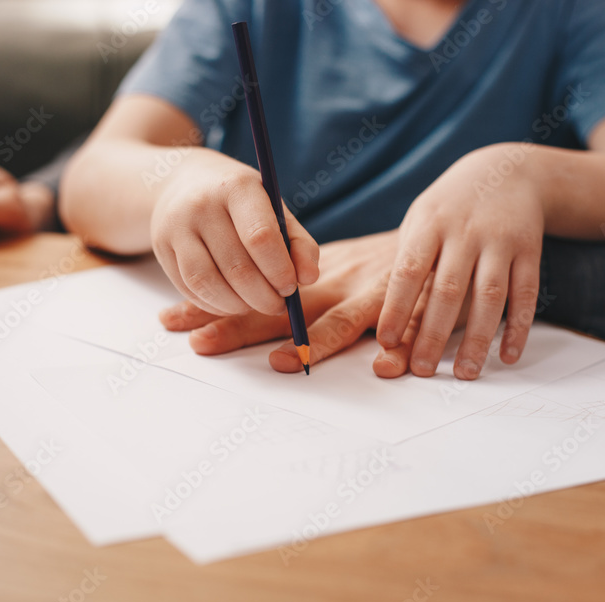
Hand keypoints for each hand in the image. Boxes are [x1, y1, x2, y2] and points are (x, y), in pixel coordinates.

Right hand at [150, 150, 318, 316]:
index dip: (279, 270)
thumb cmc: (238, 200)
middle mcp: (201, 205)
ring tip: (256, 305)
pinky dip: (215, 304)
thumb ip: (298, 242)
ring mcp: (176, 227)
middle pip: (236, 267)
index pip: (260, 237)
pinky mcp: (162, 249)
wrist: (181, 182)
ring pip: (209, 284)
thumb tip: (308, 278)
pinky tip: (232, 302)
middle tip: (278, 305)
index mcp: (236, 188)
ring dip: (238, 306)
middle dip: (263, 296)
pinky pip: (190, 289)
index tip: (291, 287)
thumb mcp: (272, 207)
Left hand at [159, 231, 469, 372]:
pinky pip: (406, 325)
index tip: (171, 320)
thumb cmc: (375, 265)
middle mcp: (333, 282)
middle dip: (240, 326)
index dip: (212, 306)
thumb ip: (292, 292)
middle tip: (201, 343)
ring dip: (316, 342)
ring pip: (342, 319)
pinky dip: (400, 344)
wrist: (433, 234)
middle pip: (281, 308)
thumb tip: (233, 315)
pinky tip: (386, 365)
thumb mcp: (329, 269)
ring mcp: (372, 292)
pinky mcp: (410, 302)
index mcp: (307, 276)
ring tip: (286, 361)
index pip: (251, 291)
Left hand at [376, 144, 543, 379]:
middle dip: (434, 334)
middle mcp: (465, 232)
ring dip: (478, 339)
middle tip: (422, 370)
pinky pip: (526, 294)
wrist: (506, 169)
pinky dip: (518, 328)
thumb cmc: (449, 208)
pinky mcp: (530, 251)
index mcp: (429, 225)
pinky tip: (508, 356)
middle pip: (448, 290)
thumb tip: (386, 322)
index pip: (408, 271)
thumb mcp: (419, 222)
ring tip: (465, 373)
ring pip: (490, 296)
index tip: (386, 342)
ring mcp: (500, 241)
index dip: (397, 308)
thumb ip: (405, 264)